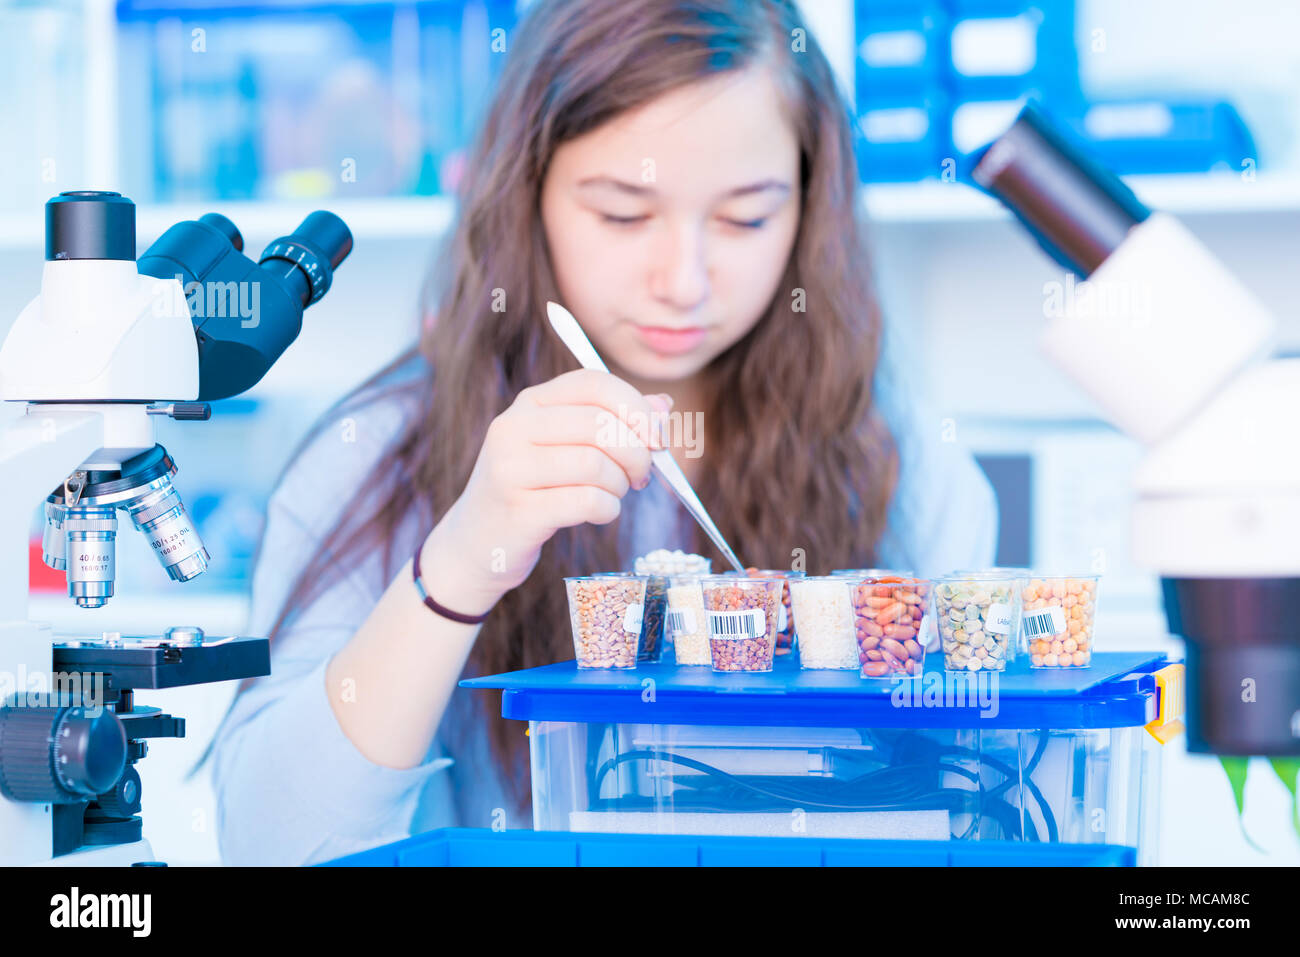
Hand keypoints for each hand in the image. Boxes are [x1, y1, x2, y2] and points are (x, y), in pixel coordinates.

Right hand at [421, 369, 669, 613]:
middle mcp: (513, 428)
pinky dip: (608, 510)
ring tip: (612, 495)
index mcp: (529, 403)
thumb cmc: (533, 489)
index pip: (594, 383)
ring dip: (620, 486)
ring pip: (597, 466)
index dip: (636, 407)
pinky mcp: (519, 511)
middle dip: (636, 454)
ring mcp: (510, 469)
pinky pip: (588, 502)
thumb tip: (663, 407)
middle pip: (600, 426)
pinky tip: (599, 514)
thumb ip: (613, 422)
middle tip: (640, 476)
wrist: (477, 541)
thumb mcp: (566, 447)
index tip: (657, 437)